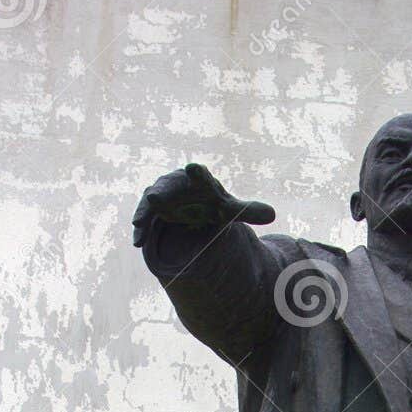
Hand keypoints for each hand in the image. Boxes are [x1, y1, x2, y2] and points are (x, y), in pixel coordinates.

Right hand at [132, 162, 274, 246]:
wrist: (193, 207)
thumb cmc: (213, 205)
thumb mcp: (229, 210)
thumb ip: (248, 211)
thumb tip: (273, 214)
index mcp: (200, 181)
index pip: (199, 175)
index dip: (196, 173)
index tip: (191, 169)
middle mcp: (178, 183)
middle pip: (169, 186)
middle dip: (162, 191)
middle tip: (154, 197)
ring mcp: (163, 194)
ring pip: (152, 199)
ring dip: (145, 211)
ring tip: (138, 222)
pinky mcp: (153, 208)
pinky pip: (145, 217)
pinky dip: (141, 229)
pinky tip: (138, 243)